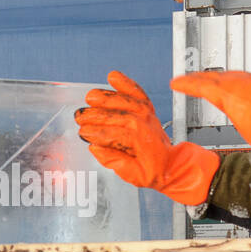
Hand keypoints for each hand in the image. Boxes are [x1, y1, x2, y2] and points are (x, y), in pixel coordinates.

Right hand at [75, 71, 219, 205]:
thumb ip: (115, 162)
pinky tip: (113, 76)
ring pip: (126, 101)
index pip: (115, 134)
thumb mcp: (134, 176)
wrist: (170, 164)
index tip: (84, 133)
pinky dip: (126, 83)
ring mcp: (147, 115)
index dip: (97, 133)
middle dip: (96, 115)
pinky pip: (136, 92)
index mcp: (141, 142)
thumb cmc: (153, 171)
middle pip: (118, 115)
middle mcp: (145, 124)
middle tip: (80, 117)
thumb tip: (96, 148)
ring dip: (106, 97)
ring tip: (90, 97)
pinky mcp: (146, 109)